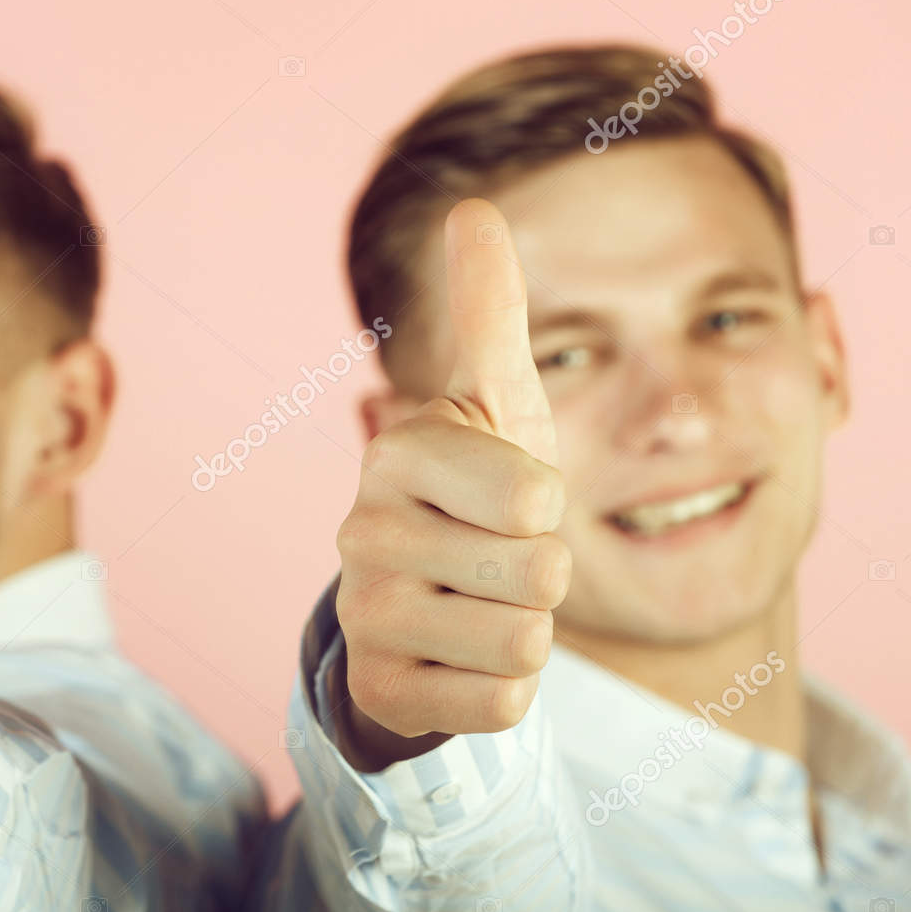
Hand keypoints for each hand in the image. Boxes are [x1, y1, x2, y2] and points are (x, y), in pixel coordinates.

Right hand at [334, 200, 569, 766]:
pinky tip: (463, 661)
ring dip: (527, 633)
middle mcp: (365, 533)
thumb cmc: (475, 493)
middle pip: (538, 574)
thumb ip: (488, 313)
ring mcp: (365, 618)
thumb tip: (472, 205)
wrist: (422, 607)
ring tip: (481, 607)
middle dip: (542, 575)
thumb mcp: (492, 404)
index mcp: (400, 452)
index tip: (505, 500)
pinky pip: (503, 706)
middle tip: (497, 560)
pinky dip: (505, 689)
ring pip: (524, 645)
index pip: (532, 495)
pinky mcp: (380, 692)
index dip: (545, 506)